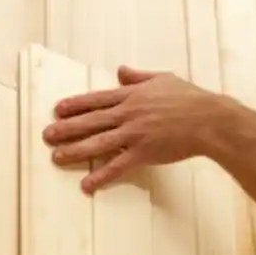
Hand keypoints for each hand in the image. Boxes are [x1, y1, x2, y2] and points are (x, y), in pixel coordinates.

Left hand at [43, 66, 231, 192]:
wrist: (209, 120)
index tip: (57, 109)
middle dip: (66, 128)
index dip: (75, 105)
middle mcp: (128, 113)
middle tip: (46, 135)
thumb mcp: (163, 79)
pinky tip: (86, 185)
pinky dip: (101, 176)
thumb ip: (139, 76)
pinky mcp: (144, 152)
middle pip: (91, 120)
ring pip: (98, 142)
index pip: (97, 99)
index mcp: (132, 95)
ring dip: (75, 150)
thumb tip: (121, 69)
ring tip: (56, 157)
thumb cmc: (190, 98)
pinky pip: (118, 166)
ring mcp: (134, 133)